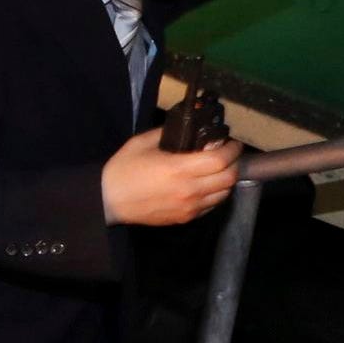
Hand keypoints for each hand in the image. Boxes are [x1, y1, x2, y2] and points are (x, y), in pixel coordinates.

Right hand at [101, 129, 238, 225]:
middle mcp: (189, 190)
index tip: (232, 142)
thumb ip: (168, 133)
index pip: (220, 160)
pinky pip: (211, 206)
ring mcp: (189, 207)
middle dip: (234, 163)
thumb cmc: (124, 169)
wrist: (109, 200)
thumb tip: (190, 124)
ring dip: (226, 180)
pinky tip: (206, 185)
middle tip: (229, 154)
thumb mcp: (143, 143)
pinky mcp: (185, 218)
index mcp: (179, 169)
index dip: (231, 149)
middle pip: (229, 178)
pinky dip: (215, 194)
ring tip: (219, 170)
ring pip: (224, 194)